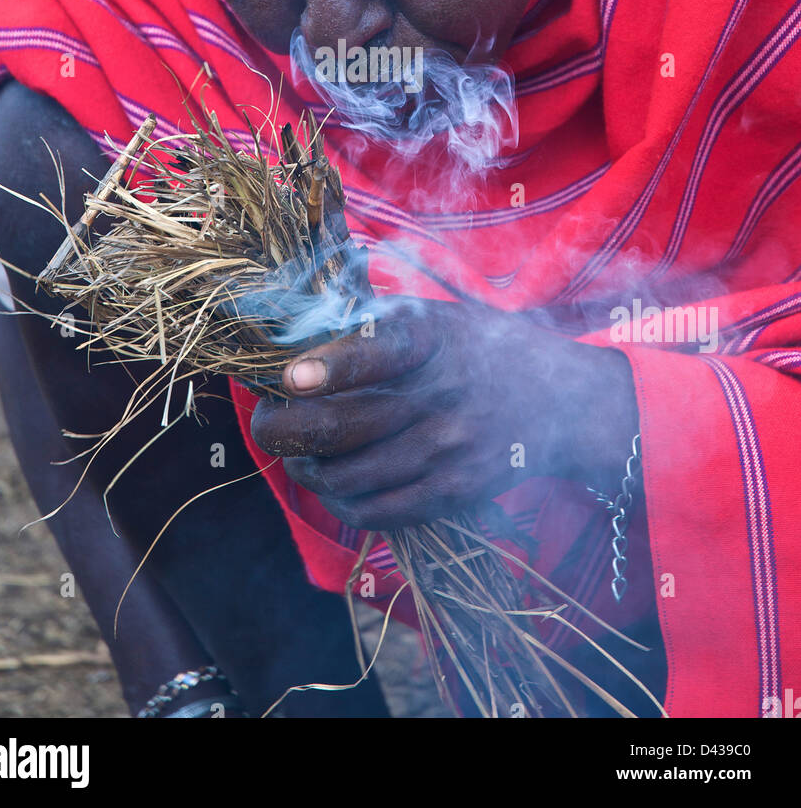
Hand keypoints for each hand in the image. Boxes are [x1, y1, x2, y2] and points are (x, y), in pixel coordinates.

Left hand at [249, 296, 637, 529]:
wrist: (567, 402)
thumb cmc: (482, 349)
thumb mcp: (439, 317)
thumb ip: (376, 321)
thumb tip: (298, 325)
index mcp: (432, 340)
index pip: (377, 352)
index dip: (330, 367)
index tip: (289, 378)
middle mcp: (441, 395)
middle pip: (345, 426)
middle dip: (284, 431)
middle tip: (263, 425)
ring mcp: (450, 449)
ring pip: (351, 476)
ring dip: (307, 471)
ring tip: (296, 456)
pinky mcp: (457, 492)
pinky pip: (381, 512)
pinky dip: (343, 504)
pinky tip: (333, 487)